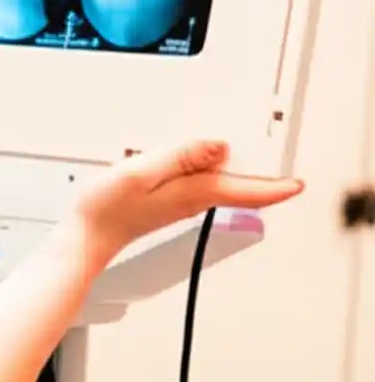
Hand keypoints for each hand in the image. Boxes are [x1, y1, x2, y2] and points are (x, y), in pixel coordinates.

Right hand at [73, 140, 303, 261]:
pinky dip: (211, 170)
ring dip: (237, 169)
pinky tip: (204, 160)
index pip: (247, 191)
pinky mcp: (169, 201)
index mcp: (193, 193)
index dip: (276, 187)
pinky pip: (201, 184)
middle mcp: (193, 200)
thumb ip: (180, 157)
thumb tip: (218, 147)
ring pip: (221, 183)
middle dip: (260, 171)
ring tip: (248, 150)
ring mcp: (182, 202)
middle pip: (238, 185)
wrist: (87, 236)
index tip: (297, 183)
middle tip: (277, 152)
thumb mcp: (141, 172)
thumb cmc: (107, 209)